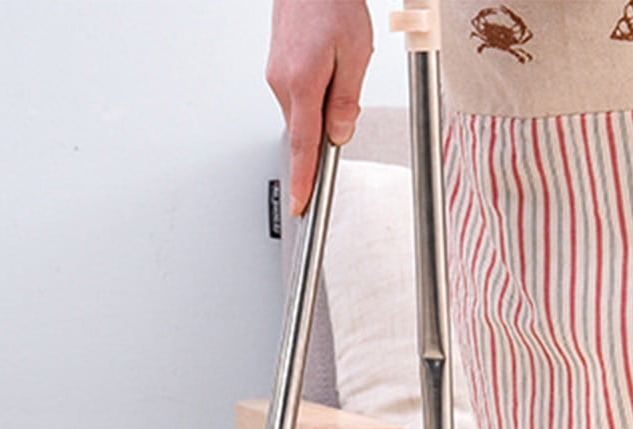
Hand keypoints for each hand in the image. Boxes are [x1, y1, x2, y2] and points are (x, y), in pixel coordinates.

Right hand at [267, 0, 373, 213]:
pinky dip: (314, 94)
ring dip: (322, 105)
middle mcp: (282, 83)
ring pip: (303, 113)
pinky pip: (298, 97)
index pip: (303, 146)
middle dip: (326, 129)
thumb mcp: (356, 52)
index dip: (304, 180)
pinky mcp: (277, 69)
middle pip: (305, 130)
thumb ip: (346, 100)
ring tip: (338, 67)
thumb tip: (339, 135)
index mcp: (303, 83)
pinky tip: (327, 67)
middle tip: (346, 98)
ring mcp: (276, 76)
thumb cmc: (332, 3)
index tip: (301, 204)